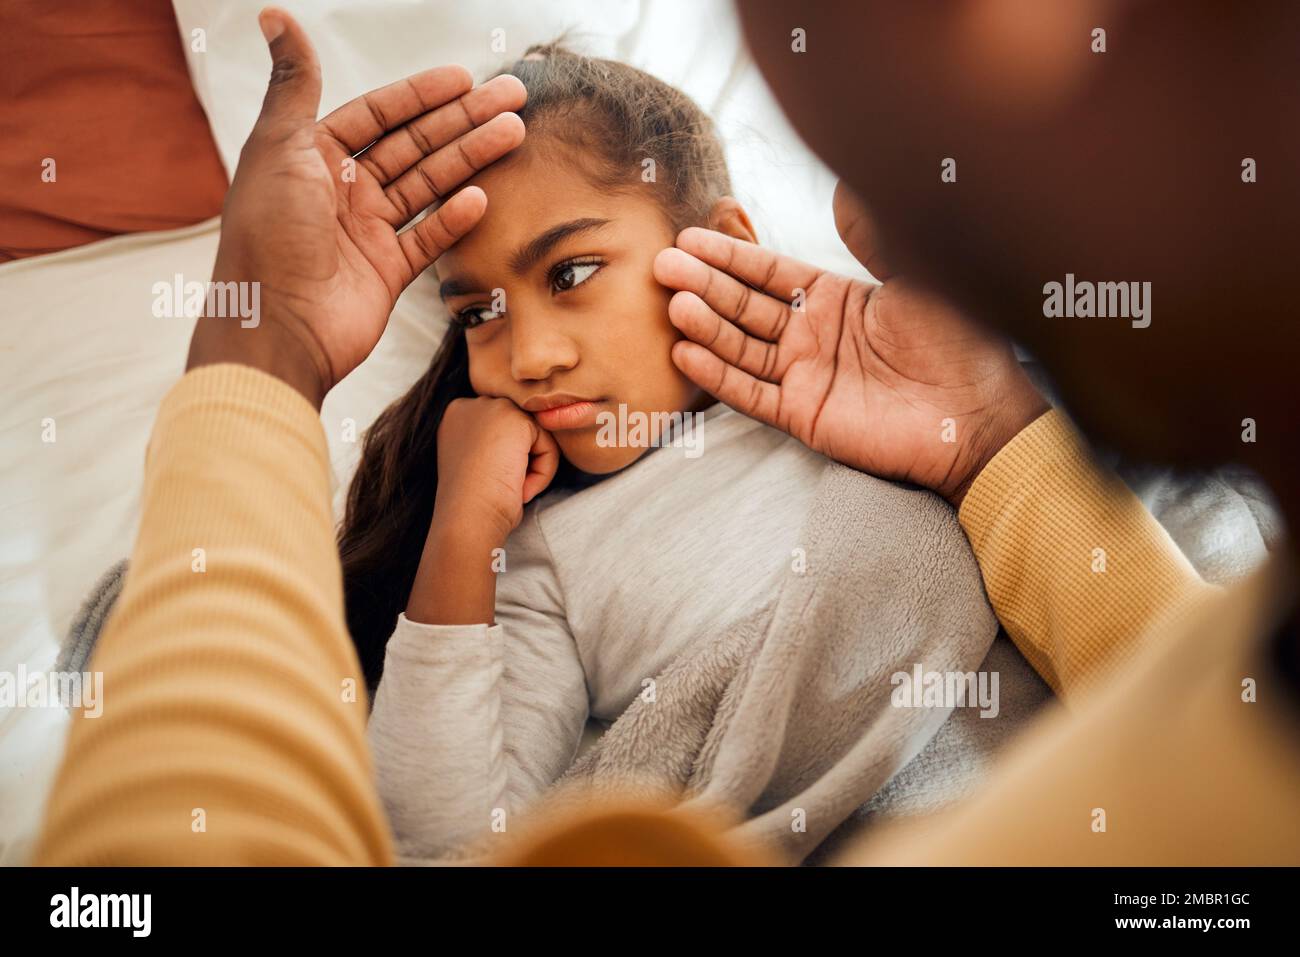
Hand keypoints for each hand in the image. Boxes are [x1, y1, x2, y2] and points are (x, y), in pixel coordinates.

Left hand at [186, 7, 525, 406]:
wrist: (277, 328)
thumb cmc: (267, 237)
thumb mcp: (278, 148)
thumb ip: (294, 84)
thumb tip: (276, 16)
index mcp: (312, 157)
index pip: (378, 114)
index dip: (421, 94)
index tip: (465, 78)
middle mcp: (341, 191)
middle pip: (413, 145)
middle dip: (462, 120)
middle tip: (511, 98)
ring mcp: (366, 232)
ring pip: (428, 186)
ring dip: (469, 160)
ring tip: (512, 134)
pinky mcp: (386, 272)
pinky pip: (429, 237)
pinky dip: (455, 217)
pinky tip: (482, 197)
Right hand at [406, 398, 558, 624]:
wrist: (468, 518)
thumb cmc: (473, 505)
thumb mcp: (478, 466)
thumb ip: (494, 444)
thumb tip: (525, 444)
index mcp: (456, 416)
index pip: (502, 431)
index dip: (505, 462)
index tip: (493, 484)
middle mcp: (469, 405)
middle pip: (521, 430)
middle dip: (521, 461)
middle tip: (503, 488)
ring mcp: (491, 407)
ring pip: (537, 436)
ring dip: (533, 467)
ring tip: (511, 488)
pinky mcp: (514, 418)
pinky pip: (548, 443)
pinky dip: (543, 472)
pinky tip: (520, 486)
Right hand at [652, 182, 1048, 506]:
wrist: (978, 413)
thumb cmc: (960, 341)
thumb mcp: (918, 274)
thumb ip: (876, 238)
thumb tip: (846, 190)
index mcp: (834, 299)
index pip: (768, 272)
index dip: (729, 256)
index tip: (690, 238)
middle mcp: (811, 335)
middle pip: (744, 306)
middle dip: (704, 285)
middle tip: (664, 265)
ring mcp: (804, 375)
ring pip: (741, 347)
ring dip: (706, 327)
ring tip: (674, 305)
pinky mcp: (804, 414)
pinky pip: (751, 393)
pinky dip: (719, 375)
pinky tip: (687, 353)